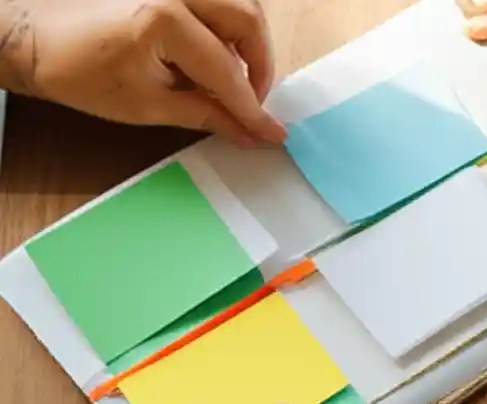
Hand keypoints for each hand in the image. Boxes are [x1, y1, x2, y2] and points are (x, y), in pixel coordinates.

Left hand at [27, 0, 285, 145]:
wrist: (39, 42)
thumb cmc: (82, 74)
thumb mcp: (148, 106)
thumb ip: (206, 115)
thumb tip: (250, 133)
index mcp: (165, 19)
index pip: (226, 70)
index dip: (252, 107)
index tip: (272, 132)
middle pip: (247, 20)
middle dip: (260, 65)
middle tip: (253, 101)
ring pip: (239, 4)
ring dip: (247, 42)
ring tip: (236, 79)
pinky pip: (218, 2)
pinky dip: (229, 28)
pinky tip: (219, 55)